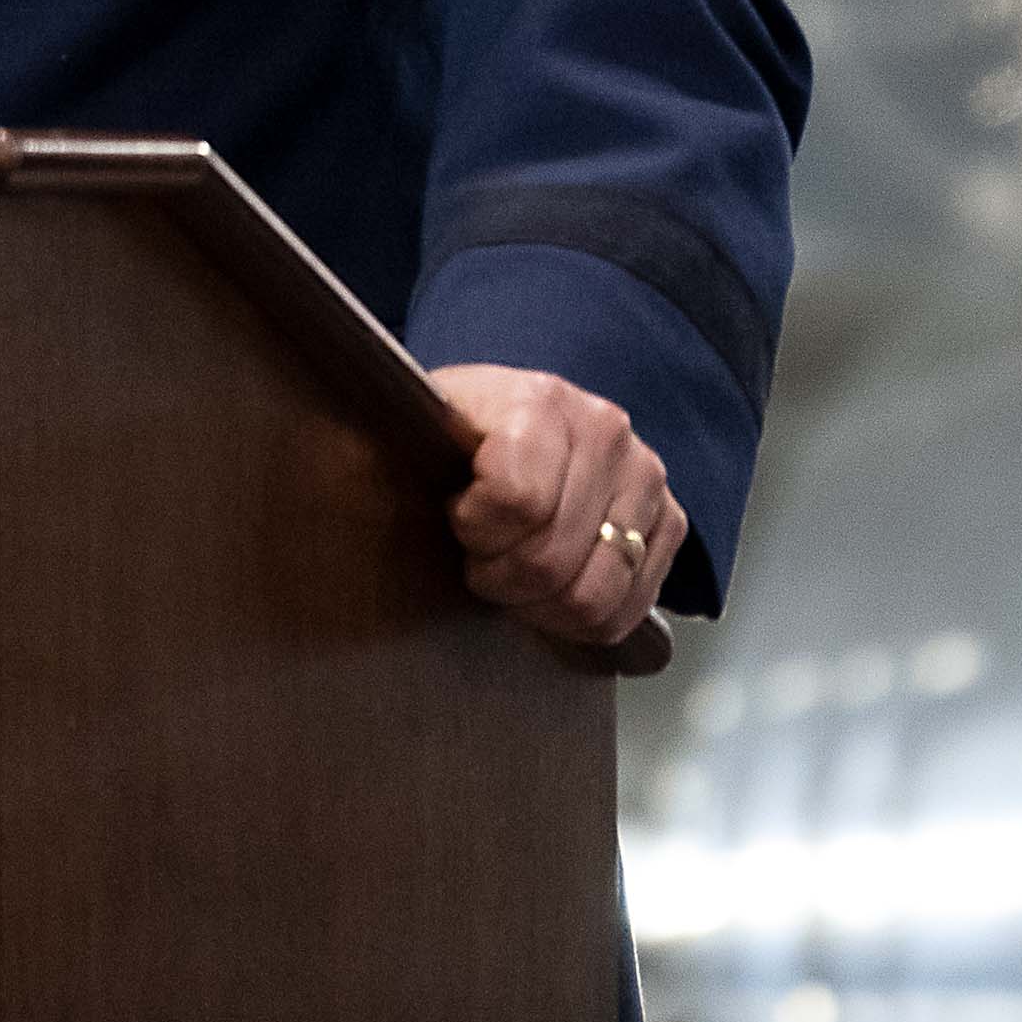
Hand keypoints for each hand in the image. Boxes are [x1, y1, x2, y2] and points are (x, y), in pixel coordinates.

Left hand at [423, 364, 679, 647]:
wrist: (512, 419)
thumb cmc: (457, 436)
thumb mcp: (420, 429)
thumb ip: (397, 448)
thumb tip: (352, 481)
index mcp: (539, 400)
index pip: (516, 497)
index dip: (475, 528)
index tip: (458, 516)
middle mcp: (605, 429)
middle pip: (551, 560)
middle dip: (501, 578)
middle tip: (480, 560)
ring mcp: (644, 475)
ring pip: (593, 596)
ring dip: (540, 607)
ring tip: (514, 578)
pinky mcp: (669, 519)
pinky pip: (627, 610)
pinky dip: (580, 621)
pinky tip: (551, 592)